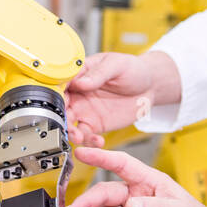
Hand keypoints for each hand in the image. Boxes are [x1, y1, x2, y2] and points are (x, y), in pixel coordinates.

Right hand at [63, 51, 181, 146]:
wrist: (150, 86)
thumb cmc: (132, 69)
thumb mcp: (117, 65)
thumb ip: (99, 73)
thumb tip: (81, 82)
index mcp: (79, 75)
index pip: (61, 84)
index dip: (56, 94)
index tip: (59, 103)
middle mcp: (78, 94)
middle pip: (60, 107)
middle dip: (59, 118)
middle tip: (66, 125)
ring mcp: (85, 110)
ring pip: (70, 124)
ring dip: (71, 133)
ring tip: (79, 137)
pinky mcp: (95, 124)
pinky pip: (86, 135)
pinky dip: (89, 141)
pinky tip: (98, 141)